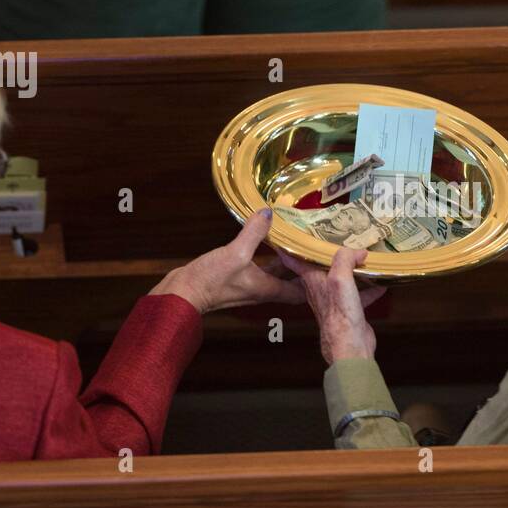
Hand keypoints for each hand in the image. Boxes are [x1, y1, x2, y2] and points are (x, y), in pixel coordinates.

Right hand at [150, 209, 306, 314]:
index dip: (315, 280)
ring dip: (287, 260)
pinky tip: (269, 241)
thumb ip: (254, 233)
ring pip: (276, 273)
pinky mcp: (238, 278)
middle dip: (305, 267)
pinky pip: (261, 267)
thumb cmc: (209, 281)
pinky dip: (269, 256)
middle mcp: (262, 289)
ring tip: (298, 241)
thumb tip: (268, 213)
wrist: (182, 294)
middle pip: (292, 281)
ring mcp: (250, 284)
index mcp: (268, 288)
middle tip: (316, 249)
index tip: (325, 264)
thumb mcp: (235, 253)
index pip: (301, 291)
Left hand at [276, 246, 385, 363]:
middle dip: (325, 254)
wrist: (350, 346)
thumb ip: (344, 259)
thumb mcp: (340, 279)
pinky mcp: (349, 310)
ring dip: (350, 268)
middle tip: (332, 238)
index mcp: (313, 280)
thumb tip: (357, 250)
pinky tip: (381, 283)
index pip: (295, 260)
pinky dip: (368, 287)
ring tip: (363, 257)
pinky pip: (358, 293)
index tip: (288, 235)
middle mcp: (321, 289)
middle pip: (320, 267)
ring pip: (341, 278)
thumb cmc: (340, 315)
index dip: (291, 247)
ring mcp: (335, 300)